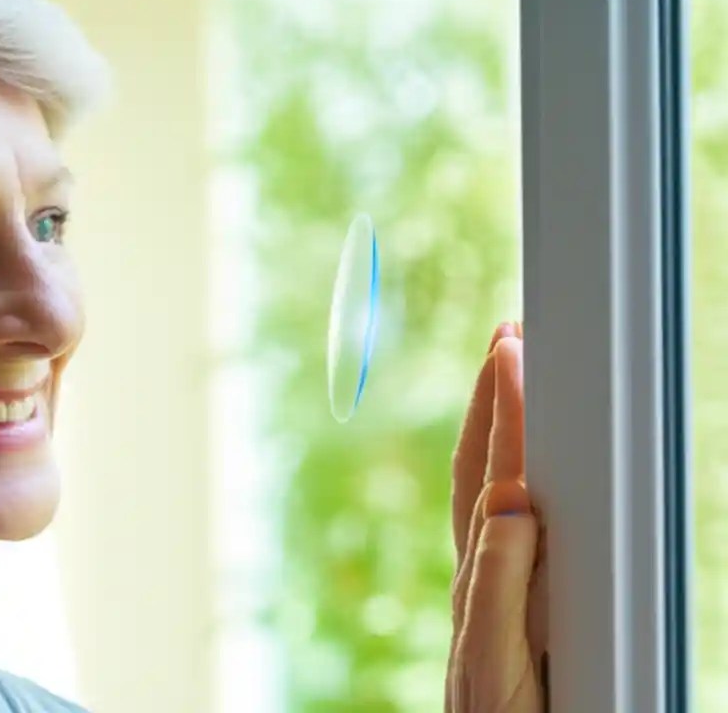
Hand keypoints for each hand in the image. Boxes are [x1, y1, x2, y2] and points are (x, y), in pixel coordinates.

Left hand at [445, 323, 545, 711]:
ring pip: (486, 487)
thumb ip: (498, 584)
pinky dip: (506, 475)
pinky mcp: (504, 605)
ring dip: (496, 426)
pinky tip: (514, 471)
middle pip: (480, 465)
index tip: (509, 345)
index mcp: (479, 574)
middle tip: (506, 336)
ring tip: (505, 377)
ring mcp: (489, 583)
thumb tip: (509, 500)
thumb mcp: (495, 656)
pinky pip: (500, 523)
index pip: (493, 473)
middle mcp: (479, 569)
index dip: (503, 408)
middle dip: (492, 397)